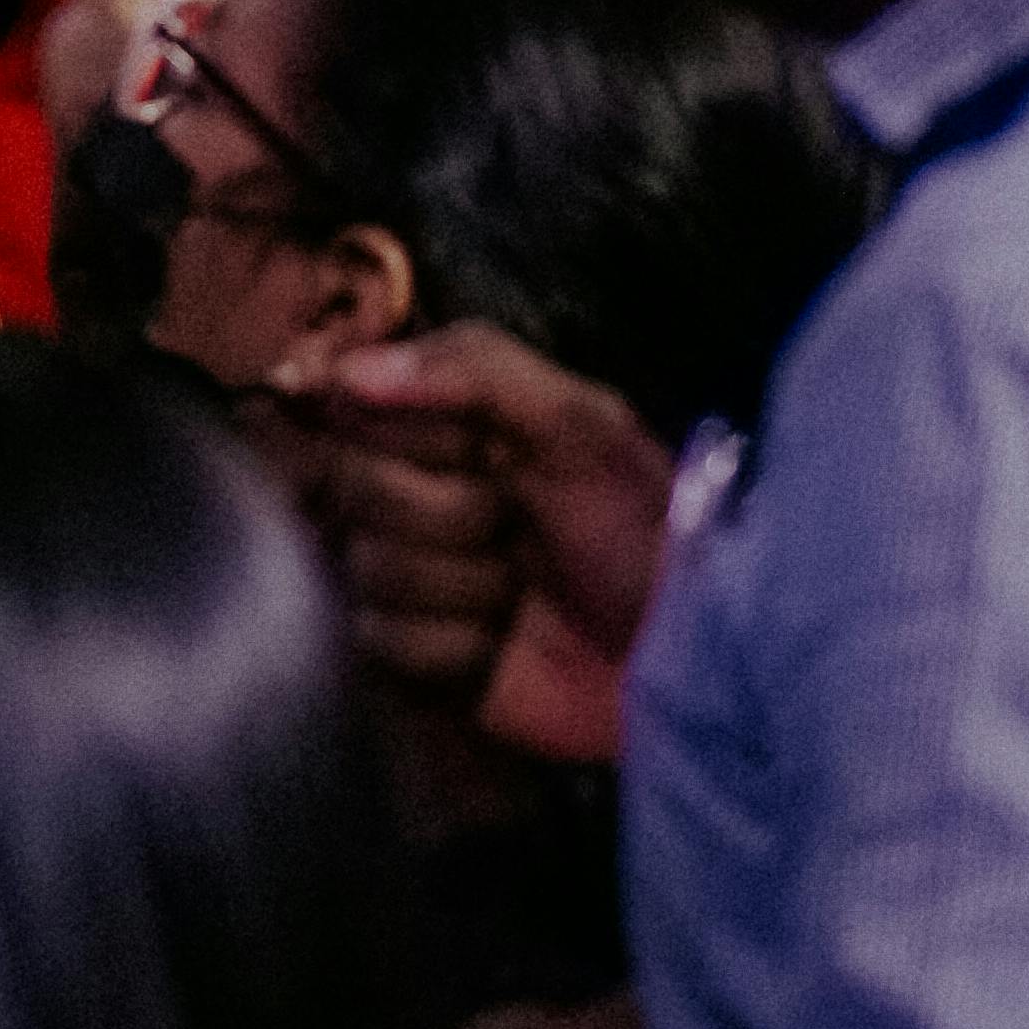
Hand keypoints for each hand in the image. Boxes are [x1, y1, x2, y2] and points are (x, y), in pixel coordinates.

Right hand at [297, 322, 675, 691]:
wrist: (681, 653)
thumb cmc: (642, 528)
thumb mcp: (585, 426)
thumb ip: (474, 370)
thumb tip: (347, 371)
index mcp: (440, 425)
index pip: (351, 401)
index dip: (407, 430)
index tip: (474, 445)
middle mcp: (404, 493)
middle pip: (350, 487)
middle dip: (451, 511)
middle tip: (517, 524)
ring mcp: (400, 577)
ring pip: (369, 568)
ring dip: (464, 584)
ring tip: (523, 591)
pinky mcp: (405, 657)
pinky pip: (386, 641)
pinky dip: (458, 646)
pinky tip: (503, 644)